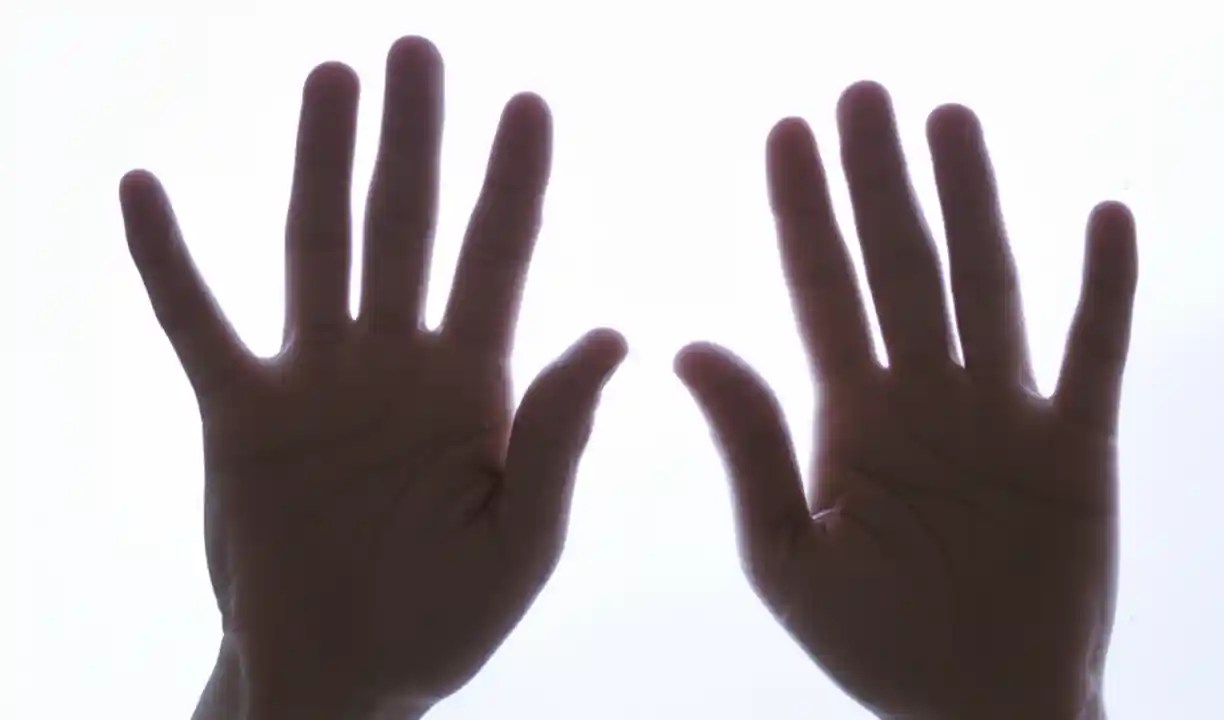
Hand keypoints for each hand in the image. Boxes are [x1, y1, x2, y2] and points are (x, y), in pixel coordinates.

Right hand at [120, 36, 625, 718]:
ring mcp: (315, 381)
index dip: (513, 182)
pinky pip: (196, 323)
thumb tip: (615, 332)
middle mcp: (395, 362)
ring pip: (316, 248)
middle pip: (407, 226)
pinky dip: (169, 261)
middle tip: (419, 49)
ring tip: (329, 77)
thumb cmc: (446, 616)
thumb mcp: (524, 536)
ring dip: (319, 163)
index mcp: (474, 385)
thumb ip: (559, 435)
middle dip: (415, 140)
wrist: (347, 678)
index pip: (499, 260)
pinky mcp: (238, 416)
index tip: (529, 102)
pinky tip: (144, 188)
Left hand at [677, 82, 1136, 718]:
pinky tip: (1104, 217)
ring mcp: (1002, 414)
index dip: (802, 210)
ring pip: (987, 284)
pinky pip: (1095, 353)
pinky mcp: (1076, 447)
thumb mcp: (786, 554)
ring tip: (952, 120)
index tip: (785, 132)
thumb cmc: (875, 644)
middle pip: (899, 264)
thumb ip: (746, 446)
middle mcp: (922, 396)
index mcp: (849, 416)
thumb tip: (686, 343)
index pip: (820, 288)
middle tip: (863, 90)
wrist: (977, 710)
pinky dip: (1105, 289)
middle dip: (878, 179)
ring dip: (974, 202)